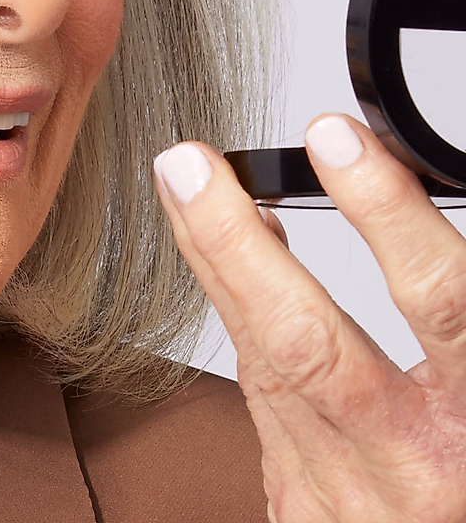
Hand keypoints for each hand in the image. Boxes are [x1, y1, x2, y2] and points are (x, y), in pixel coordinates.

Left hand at [155, 116, 465, 522]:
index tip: (332, 138)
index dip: (385, 213)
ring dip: (212, 257)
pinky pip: (258, 387)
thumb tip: (399, 183)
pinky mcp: (302, 503)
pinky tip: (225, 250)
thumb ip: (454, 305)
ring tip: (184, 180)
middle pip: (305, 339)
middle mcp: (408, 464)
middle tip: (192, 165)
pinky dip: (237, 305)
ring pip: (258, 357)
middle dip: (234, 241)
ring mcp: (346, 491)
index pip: (440, 303)